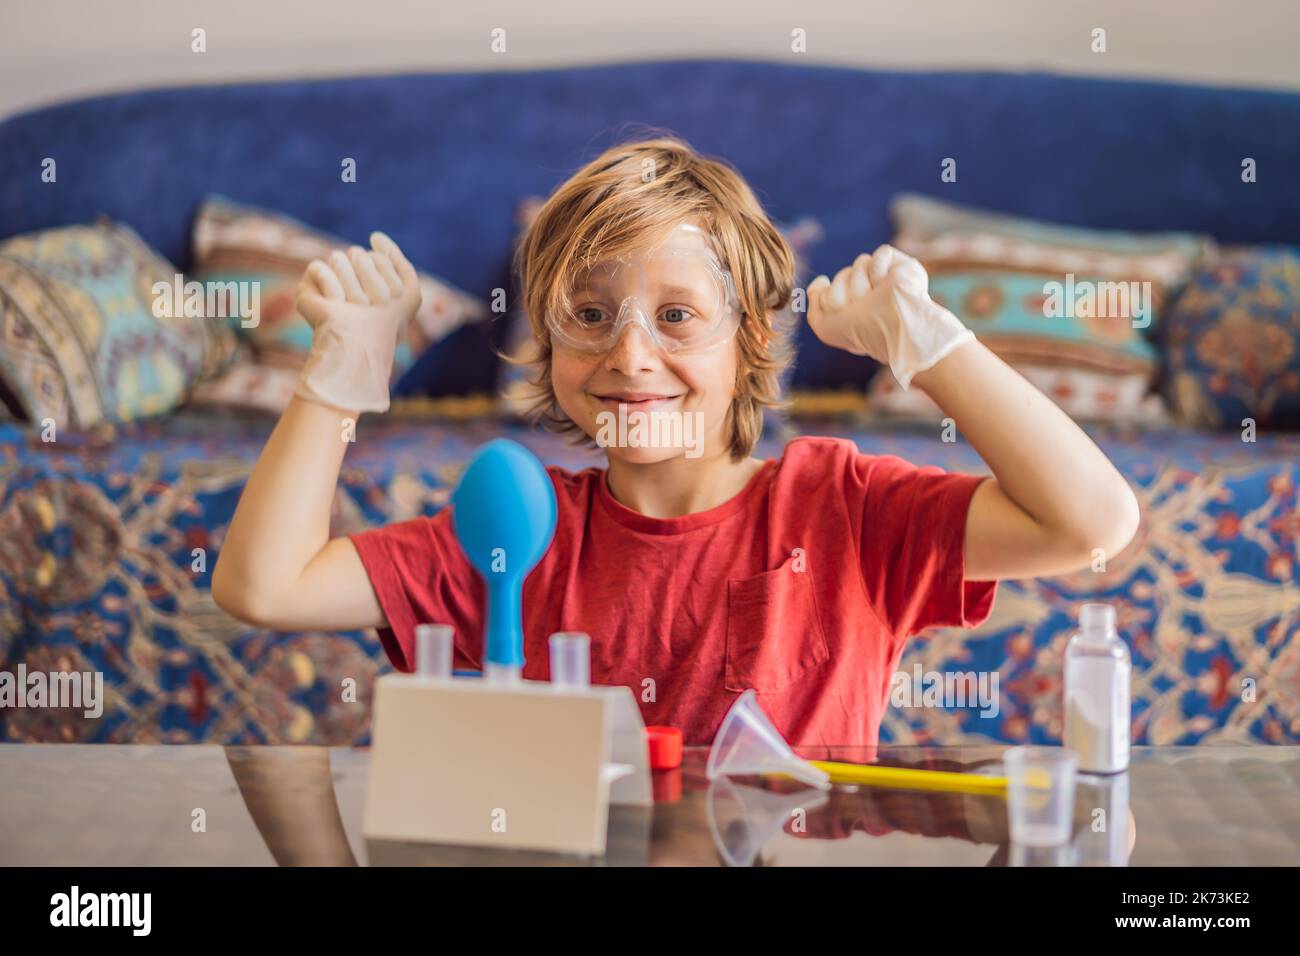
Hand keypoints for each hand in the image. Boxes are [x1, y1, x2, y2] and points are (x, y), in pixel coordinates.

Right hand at [294, 232, 422, 412]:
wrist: (362, 344)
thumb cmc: (387, 324)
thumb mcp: (410, 293)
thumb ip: (400, 262)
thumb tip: (374, 236)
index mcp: (370, 278)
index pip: (378, 256)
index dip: (387, 277)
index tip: (389, 302)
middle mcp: (348, 277)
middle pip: (359, 254)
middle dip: (371, 282)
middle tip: (370, 307)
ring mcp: (327, 282)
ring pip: (339, 257)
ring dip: (353, 287)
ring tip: (353, 307)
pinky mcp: (306, 288)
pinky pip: (318, 266)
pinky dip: (331, 286)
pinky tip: (335, 304)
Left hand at [807, 243, 973, 388]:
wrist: (889, 328)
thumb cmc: (858, 332)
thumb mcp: (824, 325)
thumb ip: (814, 302)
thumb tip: (822, 280)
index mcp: (854, 307)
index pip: (829, 288)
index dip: (831, 300)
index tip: (843, 315)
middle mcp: (871, 292)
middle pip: (844, 274)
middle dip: (848, 292)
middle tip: (862, 308)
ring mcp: (889, 279)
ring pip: (861, 262)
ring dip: (863, 283)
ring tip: (876, 298)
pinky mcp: (904, 266)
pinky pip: (881, 254)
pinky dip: (879, 270)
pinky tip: (888, 285)